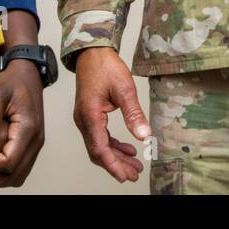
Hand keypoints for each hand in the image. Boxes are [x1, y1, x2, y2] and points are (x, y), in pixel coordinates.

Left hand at [0, 60, 45, 187]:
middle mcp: (36, 140)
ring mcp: (35, 144)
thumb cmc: (11, 81)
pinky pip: (19, 169)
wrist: (27, 75)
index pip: (8, 162)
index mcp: (28, 128)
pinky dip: (2, 172)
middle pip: (14, 176)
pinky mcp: (31, 145)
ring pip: (17, 176)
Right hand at [72, 47, 150, 182]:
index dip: (113, 165)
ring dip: (116, 156)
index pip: (100, 149)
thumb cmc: (105, 66)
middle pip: (98, 151)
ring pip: (99, 145)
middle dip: (116, 164)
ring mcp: (85, 118)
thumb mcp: (125, 89)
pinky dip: (112, 144)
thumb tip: (144, 136)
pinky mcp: (89, 115)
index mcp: (90, 115)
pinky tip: (127, 148)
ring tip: (134, 164)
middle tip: (134, 174)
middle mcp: (83, 120)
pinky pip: (99, 136)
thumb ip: (134, 114)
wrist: (92, 53)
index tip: (125, 176)